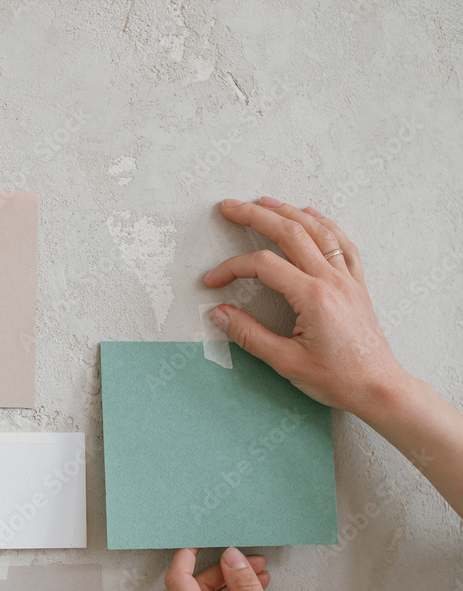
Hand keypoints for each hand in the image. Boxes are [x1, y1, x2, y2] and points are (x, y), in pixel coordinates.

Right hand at [204, 198, 409, 421]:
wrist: (379, 387)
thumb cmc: (338, 379)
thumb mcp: (286, 362)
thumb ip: (249, 335)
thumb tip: (220, 314)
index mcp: (313, 297)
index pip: (264, 266)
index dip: (232, 268)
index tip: (214, 282)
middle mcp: (332, 280)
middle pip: (291, 233)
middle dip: (256, 216)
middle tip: (230, 207)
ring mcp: (348, 279)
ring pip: (318, 231)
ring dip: (289, 212)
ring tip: (266, 201)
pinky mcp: (357, 285)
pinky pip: (343, 244)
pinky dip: (326, 224)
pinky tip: (314, 215)